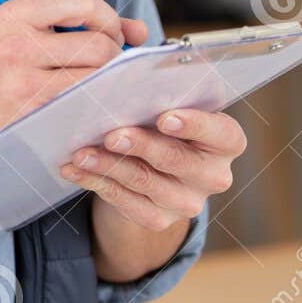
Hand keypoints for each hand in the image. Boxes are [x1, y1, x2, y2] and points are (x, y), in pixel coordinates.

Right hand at [0, 0, 148, 165]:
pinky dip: (95, 103)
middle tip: (104, 67)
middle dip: (114, 57)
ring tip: (92, 85)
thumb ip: (76, 26)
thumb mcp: (20, 35)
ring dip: (106, 83)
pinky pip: (85, 103)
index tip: (113, 33)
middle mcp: (18, 43)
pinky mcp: (32, 112)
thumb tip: (138, 29)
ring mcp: (24, 80)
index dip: (109, 17)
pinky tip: (84, 104)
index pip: (83, 0)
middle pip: (99, 44)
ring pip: (96, 77)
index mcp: (15, 14)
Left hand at [59, 107, 246, 235]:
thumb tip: (123, 83)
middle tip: (111, 134)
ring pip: (144, 181)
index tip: (163, 117)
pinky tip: (75, 169)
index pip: (221, 134)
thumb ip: (161, 98)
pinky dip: (96, 182)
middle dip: (141, 145)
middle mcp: (213, 176)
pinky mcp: (158, 219)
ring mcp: (187, 202)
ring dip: (108, 165)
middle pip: (176, 160)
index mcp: (226, 141)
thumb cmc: (163, 124)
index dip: (194, 125)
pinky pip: (124, 201)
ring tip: (81, 152)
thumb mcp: (171, 107)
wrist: (154, 168)